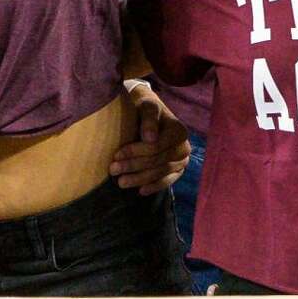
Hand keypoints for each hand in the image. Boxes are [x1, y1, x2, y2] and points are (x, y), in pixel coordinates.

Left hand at [111, 80, 189, 194]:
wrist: (150, 113)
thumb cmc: (145, 108)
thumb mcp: (147, 107)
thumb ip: (148, 119)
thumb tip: (150, 138)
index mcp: (179, 131)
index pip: (155, 147)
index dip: (135, 152)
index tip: (116, 155)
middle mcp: (184, 147)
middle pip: (157, 161)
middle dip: (133, 166)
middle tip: (113, 170)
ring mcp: (182, 160)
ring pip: (160, 173)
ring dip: (140, 179)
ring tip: (120, 182)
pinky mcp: (178, 170)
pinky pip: (167, 181)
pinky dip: (154, 186)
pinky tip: (140, 191)